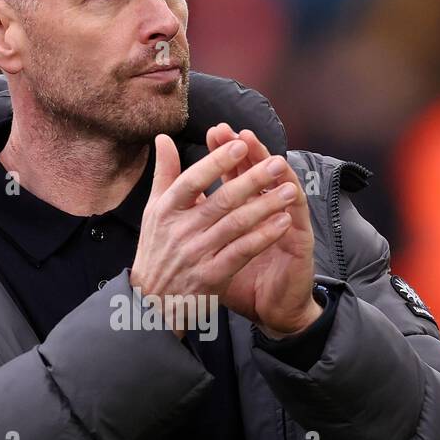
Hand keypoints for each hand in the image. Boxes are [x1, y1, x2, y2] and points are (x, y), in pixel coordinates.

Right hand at [129, 132, 298, 334]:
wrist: (151, 302)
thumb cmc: (156, 250)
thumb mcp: (153, 210)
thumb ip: (163, 173)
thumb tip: (163, 137)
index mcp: (166, 210)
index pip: (192, 180)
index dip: (216, 162)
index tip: (240, 144)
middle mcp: (180, 231)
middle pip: (220, 200)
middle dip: (252, 180)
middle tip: (276, 162)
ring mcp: (196, 254)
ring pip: (235, 225)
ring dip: (264, 206)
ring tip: (288, 191)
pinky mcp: (211, 276)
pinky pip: (241, 252)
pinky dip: (263, 237)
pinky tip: (282, 224)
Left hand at [203, 124, 318, 335]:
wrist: (270, 310)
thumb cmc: (241, 278)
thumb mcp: (213, 249)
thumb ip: (198, 221)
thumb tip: (176, 205)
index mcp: (245, 208)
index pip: (235, 172)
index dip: (225, 153)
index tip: (213, 132)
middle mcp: (267, 209)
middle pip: (258, 172)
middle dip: (247, 151)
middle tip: (236, 131)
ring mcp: (286, 223)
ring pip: (282, 187)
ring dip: (273, 169)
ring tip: (264, 151)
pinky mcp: (300, 241)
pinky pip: (296, 219)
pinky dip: (291, 204)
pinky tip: (287, 189)